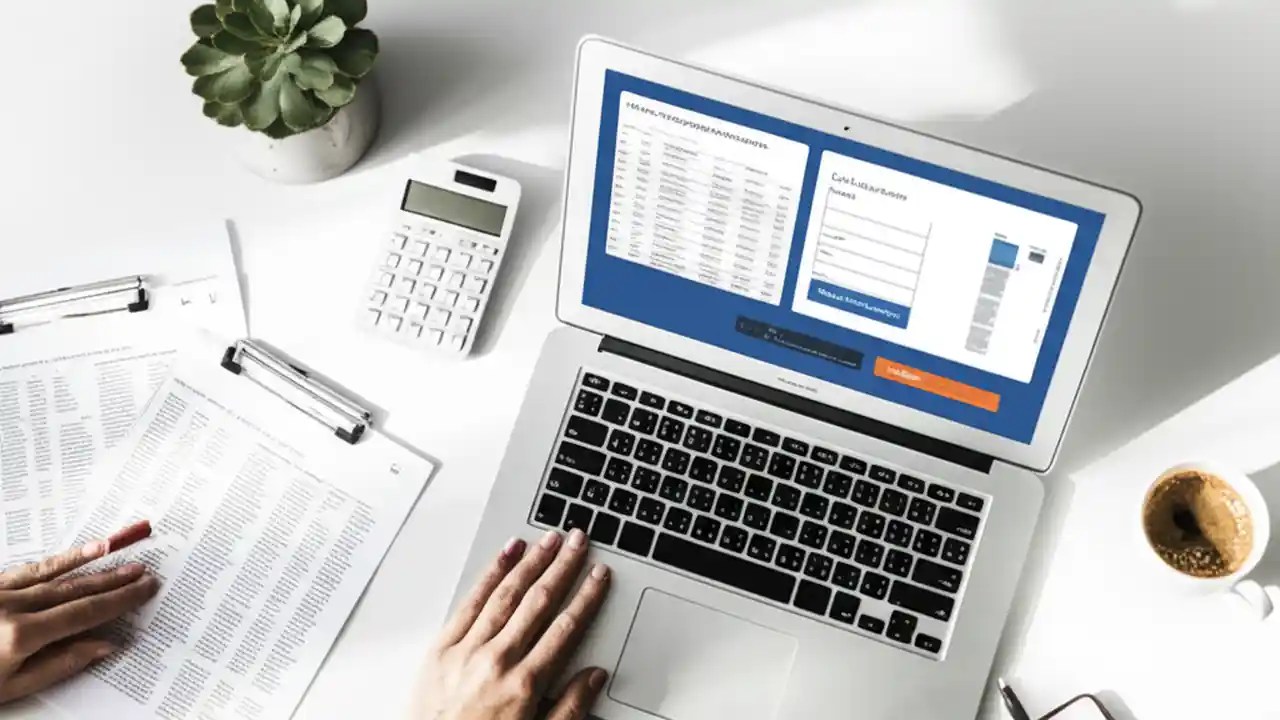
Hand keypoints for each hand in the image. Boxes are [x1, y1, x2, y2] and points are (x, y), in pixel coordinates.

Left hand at [0, 522, 159, 703]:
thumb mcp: (11, 689)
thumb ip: (60, 664)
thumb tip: (105, 646)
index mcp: (20, 636)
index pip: (83, 614)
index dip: (118, 602)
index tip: (145, 590)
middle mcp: (11, 607)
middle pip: (74, 591)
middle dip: (113, 583)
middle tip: (145, 573)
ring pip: (54, 576)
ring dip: (92, 567)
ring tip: (121, 558)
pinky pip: (29, 569)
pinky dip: (58, 561)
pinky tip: (80, 552)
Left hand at [411, 528, 611, 719]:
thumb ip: (570, 708)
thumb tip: (594, 677)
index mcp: (524, 684)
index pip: (566, 627)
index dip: (587, 597)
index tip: (599, 576)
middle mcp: (497, 660)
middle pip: (539, 601)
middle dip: (563, 567)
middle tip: (579, 542)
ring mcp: (466, 650)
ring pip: (506, 594)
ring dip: (531, 562)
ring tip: (549, 539)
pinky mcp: (441, 648)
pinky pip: (470, 602)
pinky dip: (490, 574)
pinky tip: (505, 555)